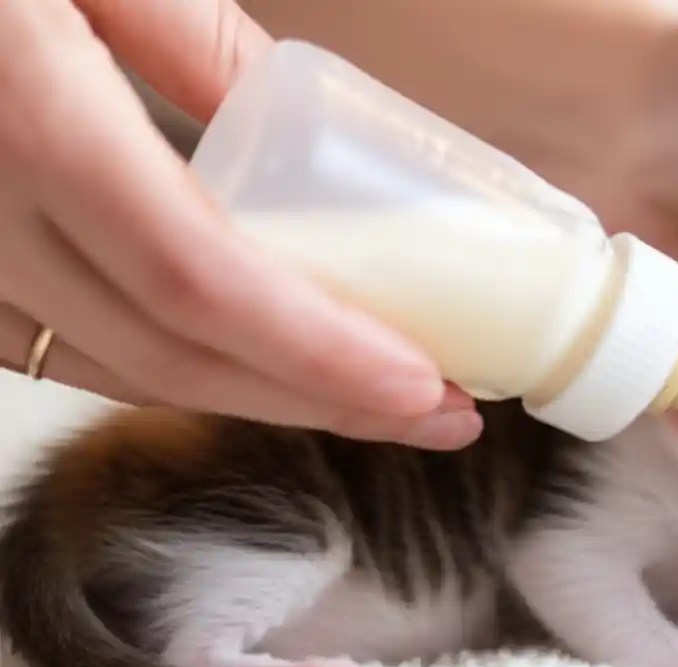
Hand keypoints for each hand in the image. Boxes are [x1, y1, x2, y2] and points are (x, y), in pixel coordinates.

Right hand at [0, 0, 479, 448]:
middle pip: (175, 353)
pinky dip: (166, 366)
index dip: (318, 353)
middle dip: (321, 401)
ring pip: (114, 368)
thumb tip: (292, 118)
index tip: (424, 386)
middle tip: (435, 415)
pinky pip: (53, 344)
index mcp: (30, 120)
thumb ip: (191, 38)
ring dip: (254, 396)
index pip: (202, 279)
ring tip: (365, 399)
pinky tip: (241, 363)